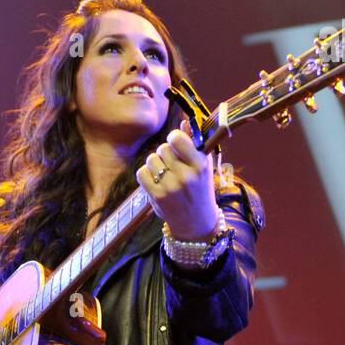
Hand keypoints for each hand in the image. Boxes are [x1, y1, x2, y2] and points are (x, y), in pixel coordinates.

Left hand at [136, 117, 218, 240]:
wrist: (196, 223)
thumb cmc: (200, 190)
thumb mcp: (203, 167)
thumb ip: (193, 144)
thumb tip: (183, 121)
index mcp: (200, 165)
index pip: (177, 138)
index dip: (174, 138)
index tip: (176, 144)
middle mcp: (186, 176)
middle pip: (162, 148)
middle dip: (164, 153)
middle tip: (171, 163)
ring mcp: (170, 187)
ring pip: (151, 159)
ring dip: (155, 164)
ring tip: (164, 173)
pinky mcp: (157, 197)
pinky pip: (142, 173)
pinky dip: (146, 174)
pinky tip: (156, 181)